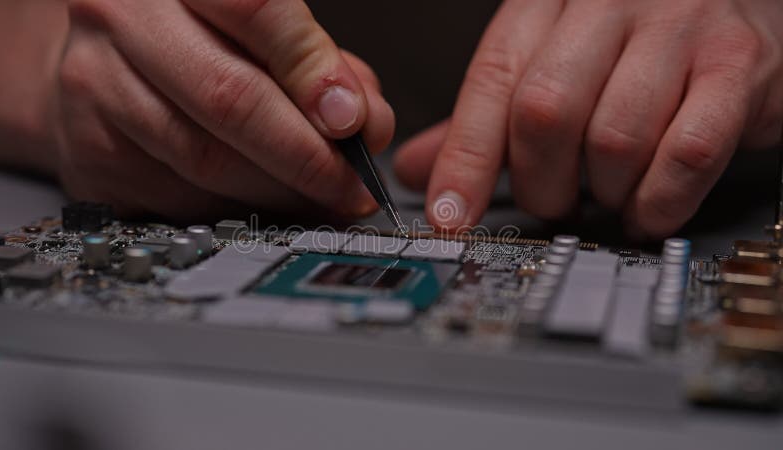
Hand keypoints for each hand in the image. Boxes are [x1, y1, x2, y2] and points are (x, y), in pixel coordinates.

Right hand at [54, 0, 393, 219]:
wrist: (103, 62)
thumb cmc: (195, 41)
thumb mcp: (258, 29)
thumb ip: (316, 63)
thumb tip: (365, 123)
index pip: (258, 12)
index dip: (315, 74)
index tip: (357, 124)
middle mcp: (122, 17)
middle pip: (230, 97)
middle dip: (306, 155)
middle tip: (351, 186)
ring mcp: (95, 85)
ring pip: (205, 158)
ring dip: (278, 192)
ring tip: (320, 200)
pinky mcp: (88, 153)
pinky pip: (177, 198)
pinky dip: (235, 209)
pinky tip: (263, 204)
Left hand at [395, 0, 782, 238]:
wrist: (741, 1)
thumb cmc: (635, 40)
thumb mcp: (550, 61)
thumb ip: (486, 118)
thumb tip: (418, 169)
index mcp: (546, 2)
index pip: (491, 82)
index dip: (464, 160)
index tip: (450, 217)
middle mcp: (608, 3)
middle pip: (544, 110)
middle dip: (540, 183)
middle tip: (553, 202)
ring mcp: (678, 28)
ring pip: (614, 137)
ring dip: (604, 193)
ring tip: (609, 196)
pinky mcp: (738, 65)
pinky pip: (686, 153)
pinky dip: (659, 199)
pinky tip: (650, 207)